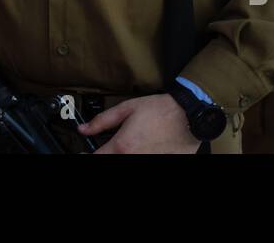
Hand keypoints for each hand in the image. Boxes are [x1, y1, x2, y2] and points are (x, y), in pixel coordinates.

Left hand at [76, 94, 200, 153]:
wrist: (189, 116)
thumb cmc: (160, 110)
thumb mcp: (127, 109)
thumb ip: (102, 121)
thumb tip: (84, 129)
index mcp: (122, 146)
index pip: (97, 158)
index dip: (87, 156)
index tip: (85, 153)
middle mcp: (134, 159)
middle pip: (111, 162)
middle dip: (108, 154)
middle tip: (111, 147)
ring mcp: (149, 163)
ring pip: (128, 163)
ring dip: (126, 154)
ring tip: (132, 145)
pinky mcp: (161, 164)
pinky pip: (146, 162)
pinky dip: (143, 155)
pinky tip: (146, 148)